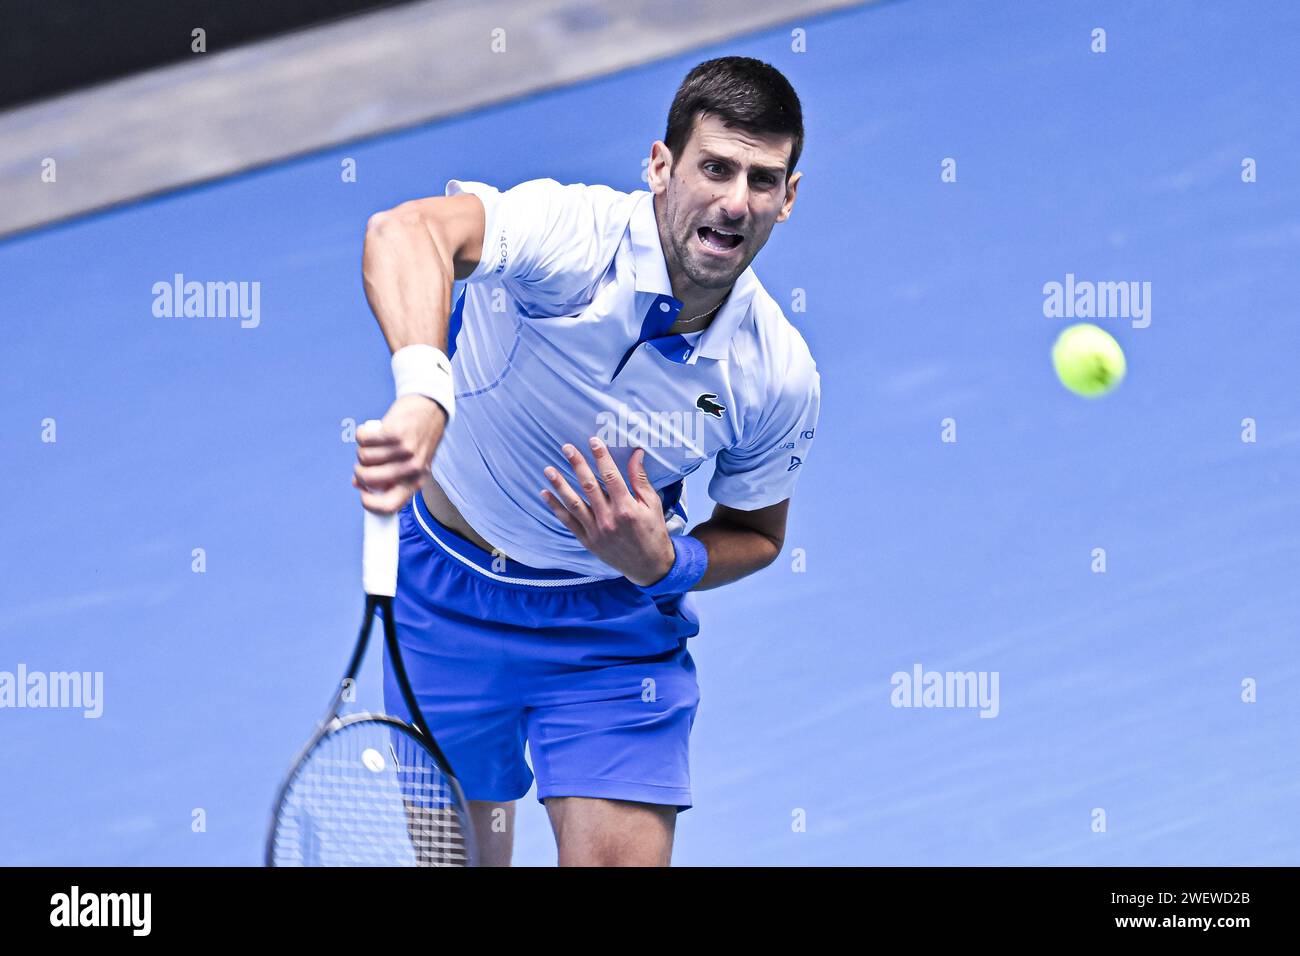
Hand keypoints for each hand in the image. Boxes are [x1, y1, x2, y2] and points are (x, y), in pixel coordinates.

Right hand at [352, 394, 447, 513]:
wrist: (431, 409)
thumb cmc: (417, 439)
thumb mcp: (410, 464)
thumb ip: (387, 477)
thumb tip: (357, 483)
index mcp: (416, 482)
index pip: (389, 506)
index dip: (369, 504)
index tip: (362, 493)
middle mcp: (412, 468)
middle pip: (369, 478)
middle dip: (359, 471)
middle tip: (364, 462)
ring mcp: (404, 450)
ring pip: (364, 457)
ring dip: (363, 449)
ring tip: (374, 443)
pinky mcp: (395, 432)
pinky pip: (363, 439)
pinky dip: (362, 434)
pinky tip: (371, 431)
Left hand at [540, 438, 674, 586]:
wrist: (648, 566)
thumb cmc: (653, 532)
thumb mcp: (652, 504)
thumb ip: (640, 479)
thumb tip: (636, 453)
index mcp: (627, 508)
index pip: (610, 476)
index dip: (601, 457)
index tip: (593, 441)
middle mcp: (609, 518)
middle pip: (589, 486)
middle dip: (577, 465)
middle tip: (566, 448)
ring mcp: (596, 531)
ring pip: (574, 503)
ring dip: (560, 485)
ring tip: (548, 469)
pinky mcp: (588, 540)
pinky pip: (568, 522)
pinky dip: (555, 508)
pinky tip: (545, 494)